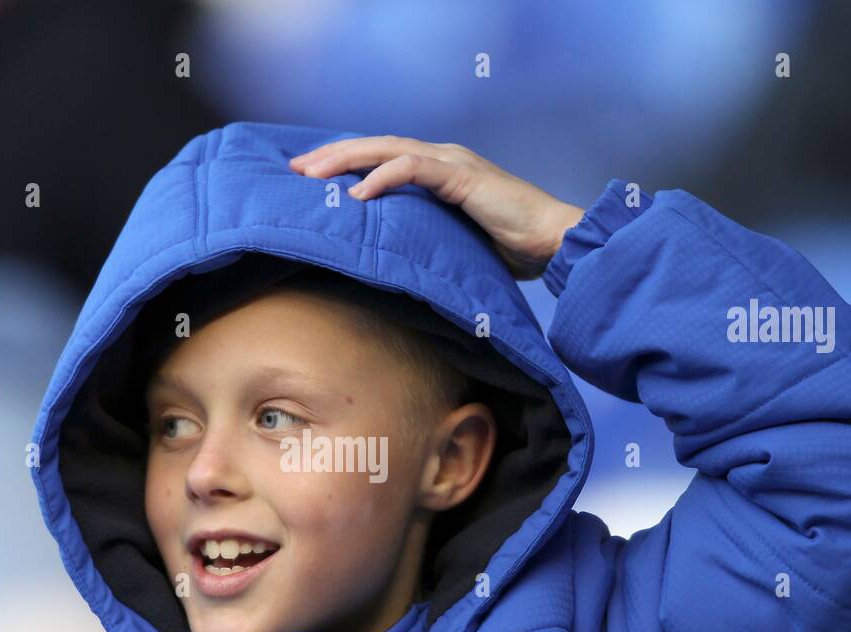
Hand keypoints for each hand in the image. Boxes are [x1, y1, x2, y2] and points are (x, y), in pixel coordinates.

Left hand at [288, 135, 584, 279]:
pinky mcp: (463, 176)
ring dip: (347, 161)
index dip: (345, 164)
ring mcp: (452, 164)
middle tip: (296, 169)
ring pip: (388, 151)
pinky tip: (357, 192)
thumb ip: (427, 241)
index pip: (383, 159)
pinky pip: (413, 169)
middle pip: (376, 148)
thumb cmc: (512, 250)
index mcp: (440, 171)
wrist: (554, 241)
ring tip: (313, 175)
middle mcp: (443, 159)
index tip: (310, 179)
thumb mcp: (456, 244)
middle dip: (333, 156)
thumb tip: (393, 264)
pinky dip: (383, 177)